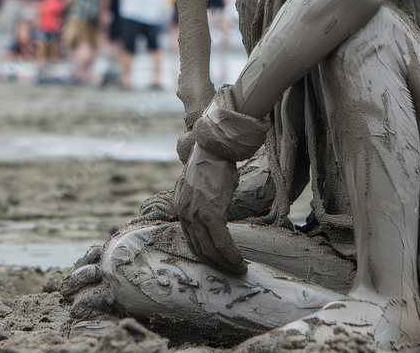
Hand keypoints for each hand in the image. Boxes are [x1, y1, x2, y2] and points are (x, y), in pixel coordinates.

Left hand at [174, 143, 246, 273]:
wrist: (215, 146)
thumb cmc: (213, 164)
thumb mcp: (202, 187)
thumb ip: (202, 203)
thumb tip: (215, 217)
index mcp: (179, 208)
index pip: (190, 240)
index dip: (206, 255)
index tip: (219, 263)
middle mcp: (183, 213)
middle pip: (199, 249)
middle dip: (216, 265)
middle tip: (231, 272)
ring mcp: (195, 214)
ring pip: (209, 249)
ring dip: (226, 264)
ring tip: (239, 270)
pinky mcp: (210, 213)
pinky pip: (221, 242)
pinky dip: (231, 255)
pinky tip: (239, 261)